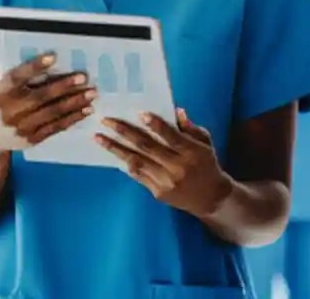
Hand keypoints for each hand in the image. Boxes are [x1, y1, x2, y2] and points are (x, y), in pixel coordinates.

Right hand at [0, 39, 96, 157]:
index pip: (18, 77)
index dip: (35, 67)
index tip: (54, 57)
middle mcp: (10, 110)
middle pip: (40, 96)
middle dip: (63, 87)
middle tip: (84, 77)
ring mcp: (21, 127)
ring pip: (51, 113)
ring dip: (74, 103)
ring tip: (92, 93)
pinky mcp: (31, 139)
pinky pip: (55, 128)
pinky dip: (72, 119)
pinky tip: (87, 110)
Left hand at [95, 108, 232, 218]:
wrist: (210, 198)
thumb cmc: (207, 164)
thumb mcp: (205, 143)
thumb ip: (191, 128)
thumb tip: (176, 111)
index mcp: (192, 152)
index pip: (170, 136)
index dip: (155, 125)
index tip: (139, 113)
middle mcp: (177, 167)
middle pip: (147, 147)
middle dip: (124, 132)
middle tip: (106, 121)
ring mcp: (166, 181)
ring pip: (137, 161)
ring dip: (116, 149)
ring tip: (98, 138)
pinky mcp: (158, 192)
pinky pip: (138, 175)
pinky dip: (126, 163)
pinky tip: (114, 154)